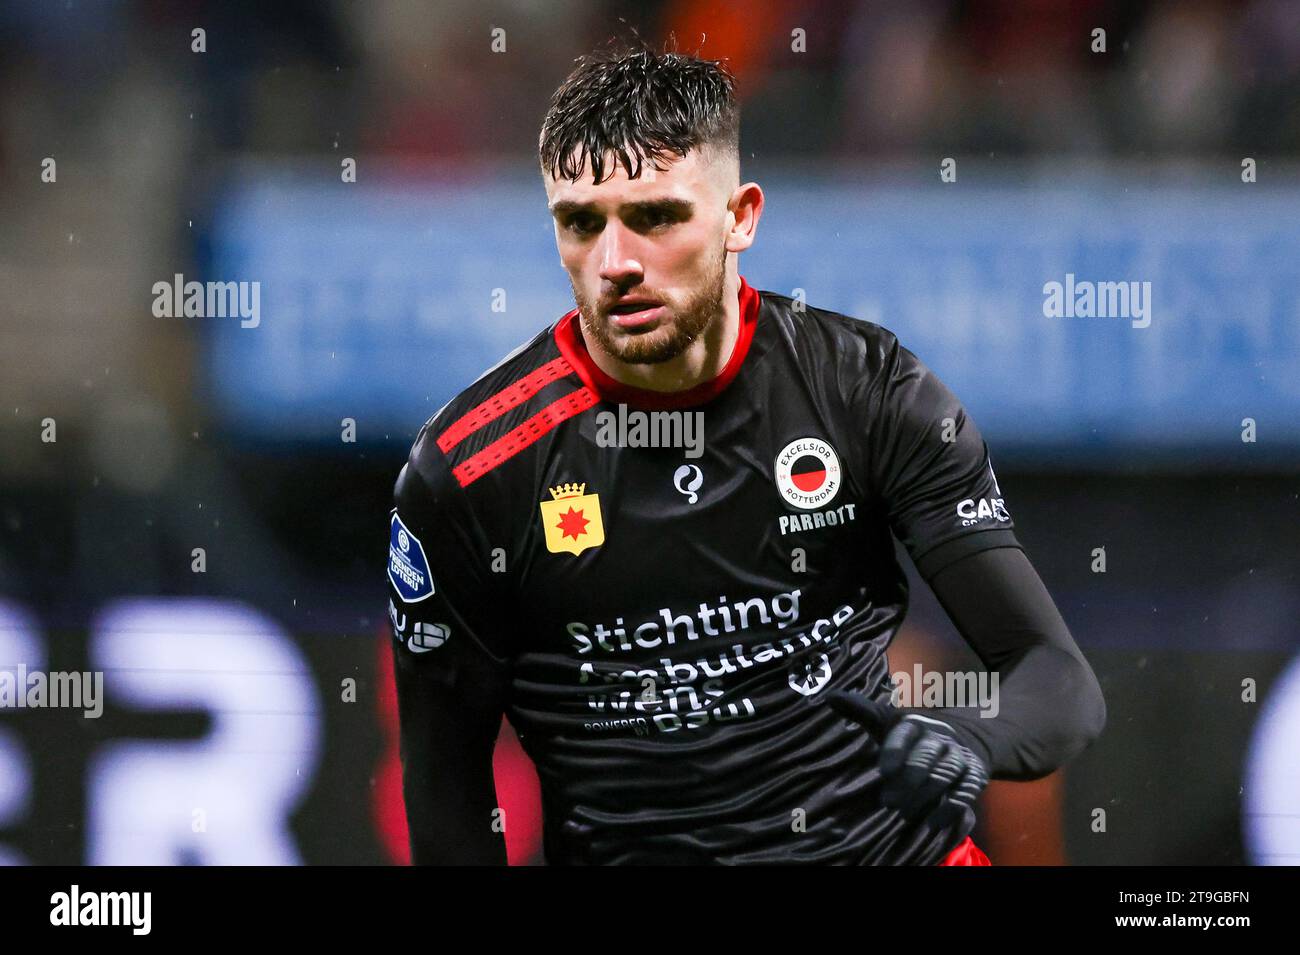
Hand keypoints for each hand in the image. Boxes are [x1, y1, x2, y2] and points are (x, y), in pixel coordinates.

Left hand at [825, 691, 988, 832]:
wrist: (967, 737)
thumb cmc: (914, 736)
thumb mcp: (889, 723)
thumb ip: (862, 712)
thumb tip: (831, 697)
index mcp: (915, 724)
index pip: (905, 734)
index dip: (895, 751)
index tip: (883, 770)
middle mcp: (940, 738)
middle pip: (926, 756)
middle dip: (908, 779)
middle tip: (887, 801)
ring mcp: (959, 756)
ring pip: (944, 774)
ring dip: (925, 795)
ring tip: (903, 813)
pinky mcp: (974, 776)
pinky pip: (966, 792)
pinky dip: (951, 808)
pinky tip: (932, 822)